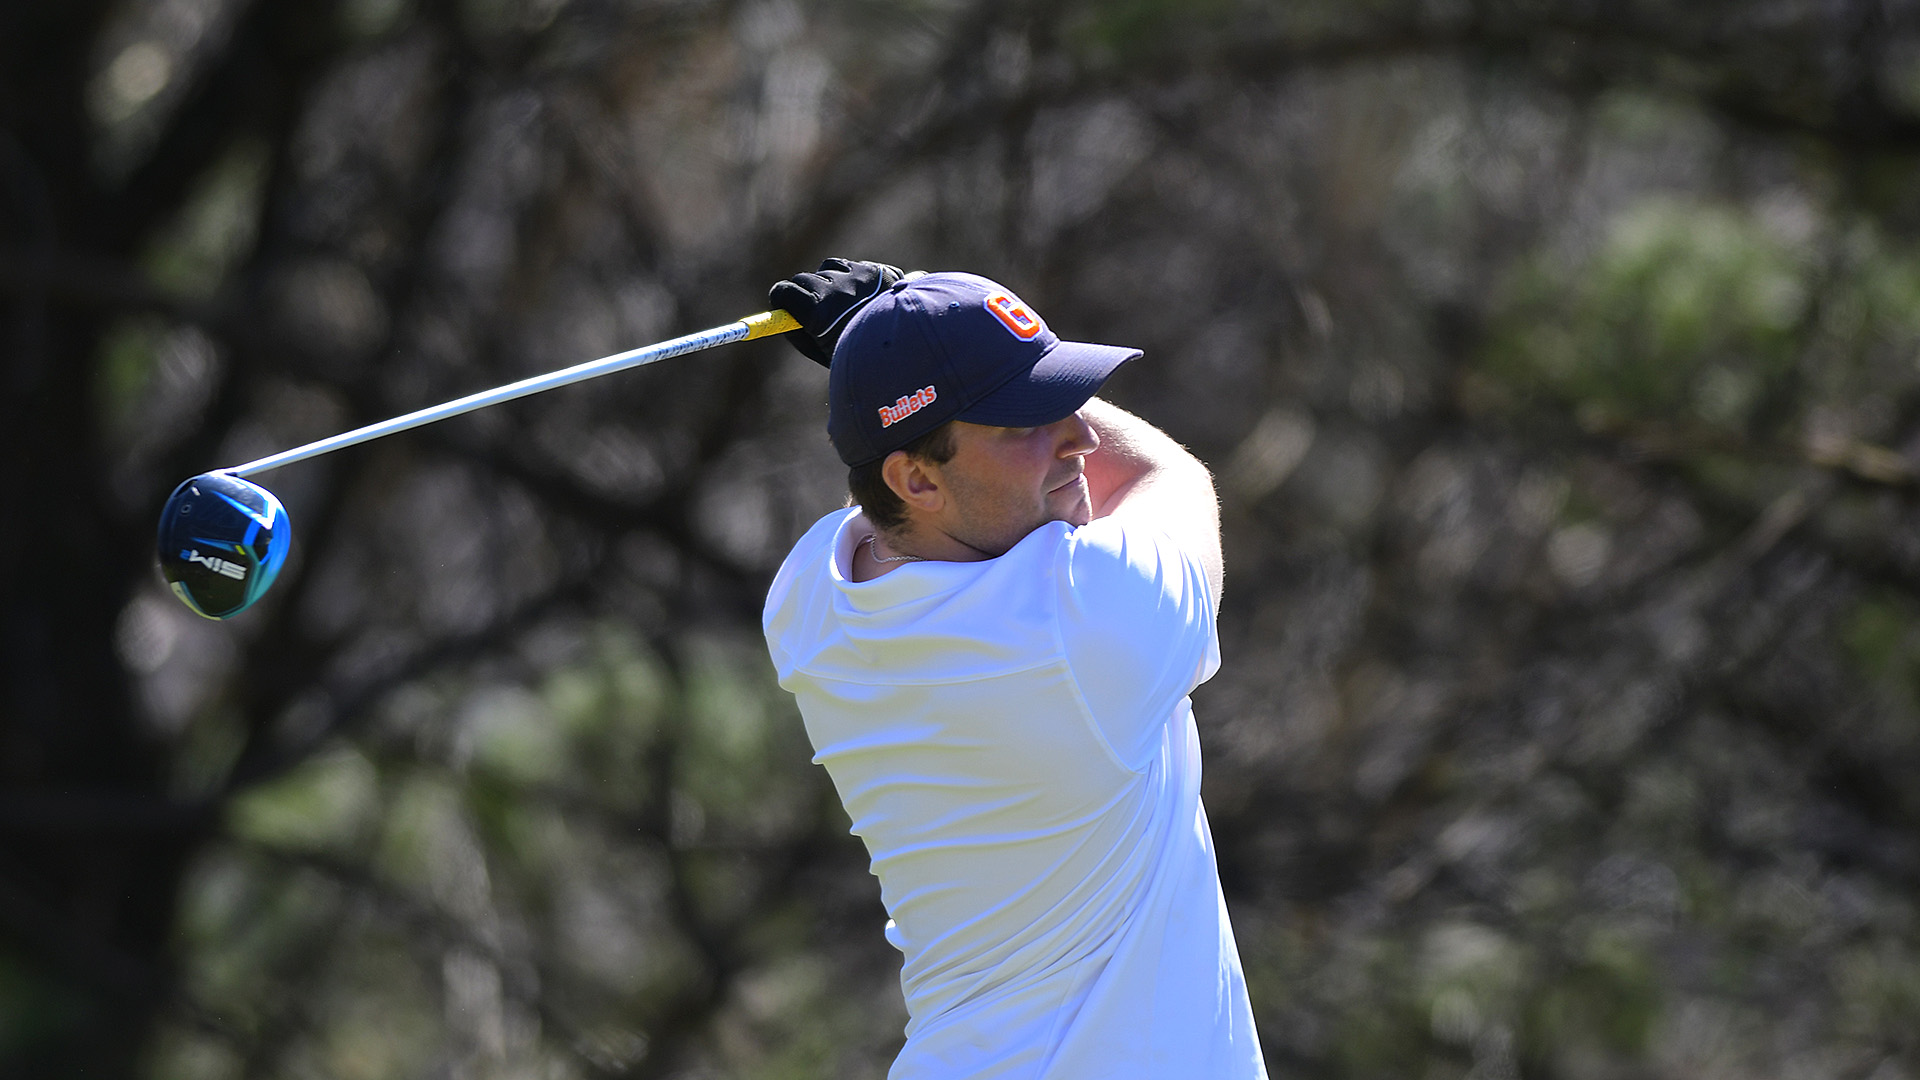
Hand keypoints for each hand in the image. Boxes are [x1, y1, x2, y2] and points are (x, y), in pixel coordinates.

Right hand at [768, 258, 907, 366]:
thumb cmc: (861, 358)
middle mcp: (837, 287)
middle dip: (805, 292)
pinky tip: (864, 299)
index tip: (784, 306)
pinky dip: (855, 279)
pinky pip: (856, 267)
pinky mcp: (879, 271)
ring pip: (830, 267)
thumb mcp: (823, 351)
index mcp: (818, 310)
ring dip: (830, 281)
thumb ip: (801, 332)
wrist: (909, 351)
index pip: (783, 291)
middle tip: (816, 311)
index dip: (782, 299)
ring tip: (843, 305)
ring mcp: (860, 276)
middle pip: (804, 278)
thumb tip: (787, 315)